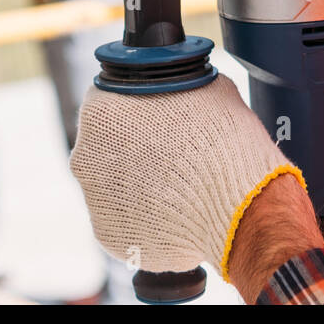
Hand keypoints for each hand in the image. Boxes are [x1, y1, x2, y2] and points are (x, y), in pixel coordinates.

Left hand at [69, 73, 313, 298]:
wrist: (237, 209)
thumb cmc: (223, 145)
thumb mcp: (206, 89)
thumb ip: (176, 88)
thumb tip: (180, 88)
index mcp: (101, 112)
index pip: (111, 105)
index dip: (138, 112)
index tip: (160, 121)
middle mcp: (86, 156)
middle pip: (107, 147)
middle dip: (136, 151)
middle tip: (173, 155)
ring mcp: (95, 201)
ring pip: (116, 185)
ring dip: (141, 184)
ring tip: (179, 187)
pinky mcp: (110, 235)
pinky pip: (127, 219)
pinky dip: (147, 216)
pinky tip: (176, 212)